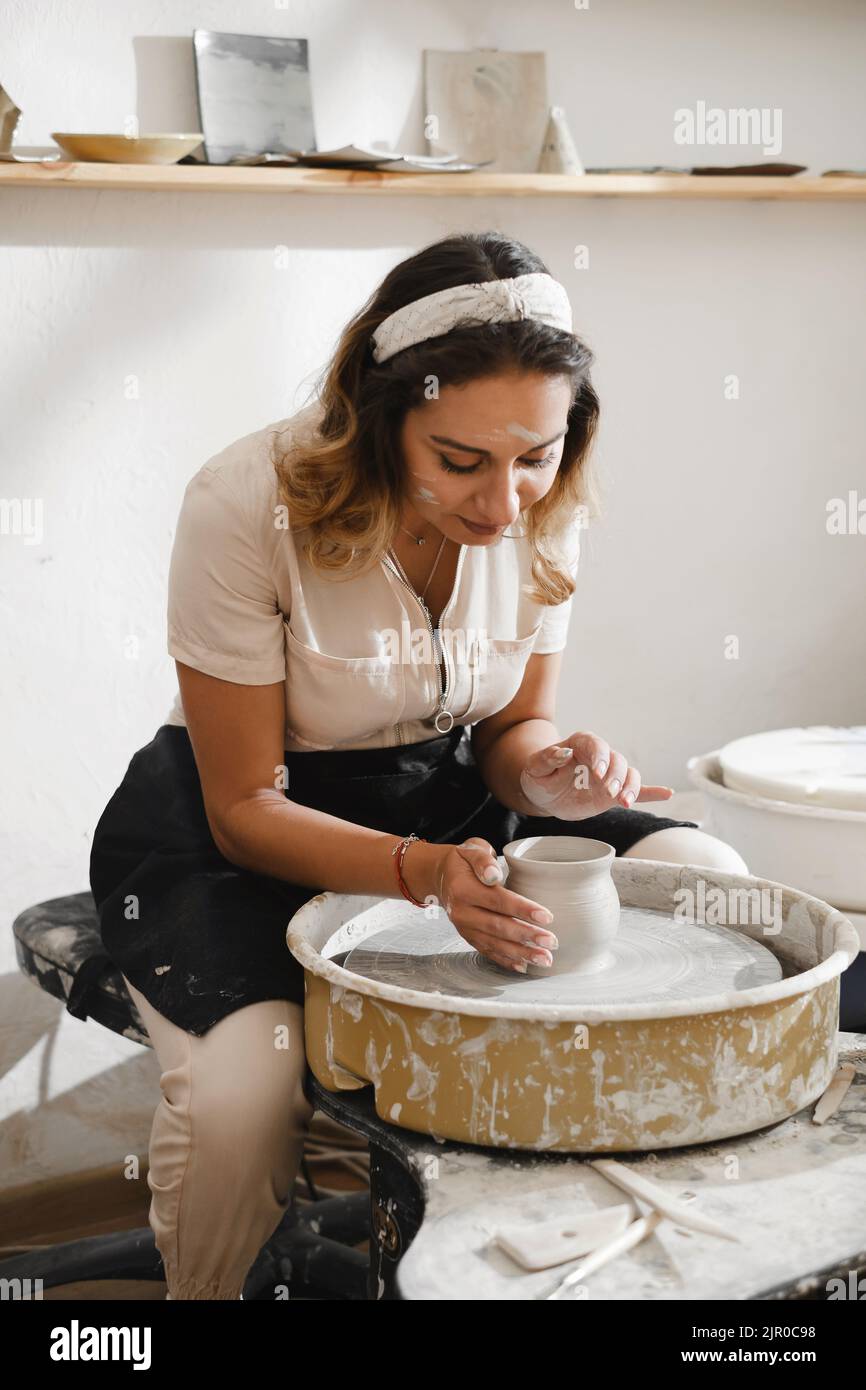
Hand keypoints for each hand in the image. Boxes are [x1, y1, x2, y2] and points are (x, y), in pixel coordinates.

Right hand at [418, 838, 559, 973]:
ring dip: (521, 954)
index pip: (498, 901)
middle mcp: (462, 912)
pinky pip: (487, 951)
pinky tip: (524, 966)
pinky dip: (505, 961)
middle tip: (551, 942)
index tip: (547, 917)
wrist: (441, 877)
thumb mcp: (471, 849)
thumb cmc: (463, 861)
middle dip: (527, 936)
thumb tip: (493, 875)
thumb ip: (483, 859)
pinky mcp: (468, 937)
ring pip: (494, 944)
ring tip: (544, 959)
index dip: (522, 909)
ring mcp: (464, 928)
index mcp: (463, 889)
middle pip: (498, 927)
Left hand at [519, 731, 674, 819]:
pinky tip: (666, 793)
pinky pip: (637, 790)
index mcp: (581, 744)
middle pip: (617, 761)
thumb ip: (547, 758)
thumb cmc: (538, 778)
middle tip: (610, 793)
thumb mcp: (534, 769)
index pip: (596, 745)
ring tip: (625, 802)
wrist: (545, 796)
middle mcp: (601, 757)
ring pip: (629, 775)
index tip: (599, 773)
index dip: (600, 757)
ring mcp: (610, 775)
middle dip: (617, 776)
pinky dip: (652, 792)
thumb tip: (564, 752)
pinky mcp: (614, 793)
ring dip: (631, 787)